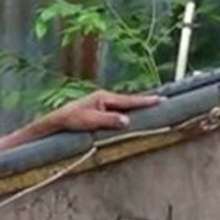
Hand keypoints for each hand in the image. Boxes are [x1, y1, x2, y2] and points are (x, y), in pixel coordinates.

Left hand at [40, 90, 163, 131]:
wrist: (58, 120)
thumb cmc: (72, 120)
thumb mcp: (90, 121)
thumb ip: (109, 120)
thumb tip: (127, 121)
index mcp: (104, 97)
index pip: (129, 100)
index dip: (145, 102)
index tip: (160, 100)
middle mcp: (105, 97)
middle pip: (128, 101)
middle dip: (144, 102)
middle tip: (162, 101)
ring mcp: (102, 102)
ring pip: (123, 105)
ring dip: (136, 106)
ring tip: (151, 106)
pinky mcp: (99, 109)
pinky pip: (117, 109)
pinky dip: (126, 111)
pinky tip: (131, 114)